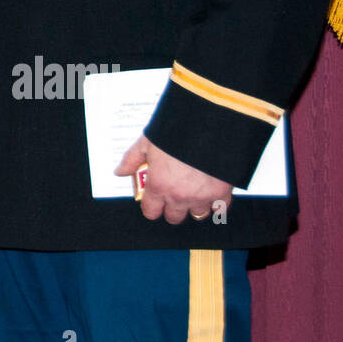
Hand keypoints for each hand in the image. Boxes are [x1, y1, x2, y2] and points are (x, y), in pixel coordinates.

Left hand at [115, 134, 232, 223]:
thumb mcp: (147, 142)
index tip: (154, 199)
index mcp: (159, 185)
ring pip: (196, 214)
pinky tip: (211, 191)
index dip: (151, 206)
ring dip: (194, 205)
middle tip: (173, 192)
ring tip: (193, 189)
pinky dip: (216, 203)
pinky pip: (219, 209)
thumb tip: (120, 171)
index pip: (151, 212)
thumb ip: (131, 159)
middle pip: (173, 217)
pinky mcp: (222, 193)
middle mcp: (179, 196)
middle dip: (171, 207)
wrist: (207, 124)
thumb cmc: (176, 132)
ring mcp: (202, 197)